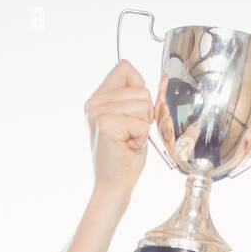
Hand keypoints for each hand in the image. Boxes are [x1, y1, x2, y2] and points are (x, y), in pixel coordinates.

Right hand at [84, 61, 153, 197]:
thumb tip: (156, 79)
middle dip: (145, 114)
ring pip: (143, 105)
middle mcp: (94, 102)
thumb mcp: (130, 118)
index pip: (125, 67)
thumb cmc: (124, 155)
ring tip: (128, 140)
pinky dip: (141, 137)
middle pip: (140, 89)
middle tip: (131, 133)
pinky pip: (141, 122)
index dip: (139, 87)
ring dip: (143, 127)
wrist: (114, 184)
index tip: (134, 112)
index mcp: (98, 97)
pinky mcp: (106, 124)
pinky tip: (128, 146)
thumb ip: (133, 97)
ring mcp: (97, 112)